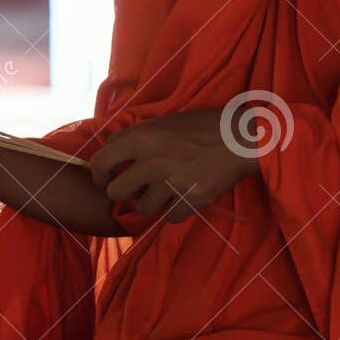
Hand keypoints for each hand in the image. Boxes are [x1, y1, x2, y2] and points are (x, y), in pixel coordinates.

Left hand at [90, 107, 259, 223]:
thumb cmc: (202, 126)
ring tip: (164, 191)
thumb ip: (136, 137)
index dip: (99, 173)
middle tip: (132, 190)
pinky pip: (170, 217)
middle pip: (116, 192)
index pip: (101, 161)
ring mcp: (171, 182)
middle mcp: (152, 161)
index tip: (104, 178)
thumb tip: (113, 151)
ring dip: (151, 203)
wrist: (241, 138)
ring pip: (143, 207)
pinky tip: (183, 198)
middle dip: (121, 193)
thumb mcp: (163, 122)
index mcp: (142, 138)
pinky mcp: (191, 199)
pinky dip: (175, 211)